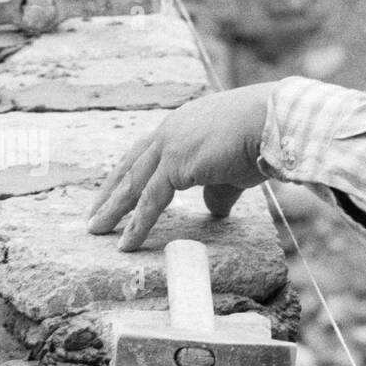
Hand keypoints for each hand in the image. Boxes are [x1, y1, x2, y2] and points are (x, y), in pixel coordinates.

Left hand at [86, 82, 275, 249]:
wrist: (271, 123)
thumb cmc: (260, 140)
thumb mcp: (233, 170)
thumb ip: (217, 190)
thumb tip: (212, 211)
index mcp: (181, 126)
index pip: (146, 152)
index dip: (130, 174)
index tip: (116, 191)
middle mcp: (169, 131)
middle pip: (130, 166)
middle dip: (110, 191)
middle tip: (94, 213)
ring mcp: (169, 145)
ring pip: (132, 183)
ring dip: (112, 209)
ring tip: (96, 230)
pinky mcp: (175, 164)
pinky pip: (150, 200)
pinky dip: (137, 223)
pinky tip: (127, 243)